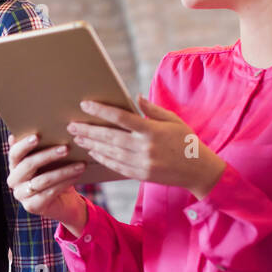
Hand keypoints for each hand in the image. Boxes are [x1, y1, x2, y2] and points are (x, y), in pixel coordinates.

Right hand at [6, 132, 86, 229]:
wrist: (65, 202)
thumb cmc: (56, 174)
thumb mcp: (49, 160)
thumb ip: (43, 146)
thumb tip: (45, 124)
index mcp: (14, 165)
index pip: (14, 153)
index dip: (24, 145)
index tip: (38, 136)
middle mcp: (13, 180)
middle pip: (28, 165)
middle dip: (48, 155)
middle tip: (66, 148)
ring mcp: (21, 195)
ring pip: (42, 180)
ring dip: (63, 171)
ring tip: (80, 164)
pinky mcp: (32, 206)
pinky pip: (49, 192)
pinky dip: (65, 182)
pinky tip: (77, 175)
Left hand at [68, 96, 225, 197]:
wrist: (199, 171)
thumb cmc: (187, 141)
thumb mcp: (173, 120)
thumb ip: (152, 110)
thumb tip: (135, 97)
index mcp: (152, 130)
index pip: (121, 118)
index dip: (101, 110)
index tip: (85, 104)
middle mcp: (145, 147)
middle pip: (110, 137)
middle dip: (88, 130)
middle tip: (71, 124)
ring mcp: (142, 163)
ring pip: (110, 152)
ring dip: (91, 144)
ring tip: (77, 137)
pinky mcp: (141, 174)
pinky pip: (116, 166)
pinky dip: (102, 158)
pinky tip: (92, 152)